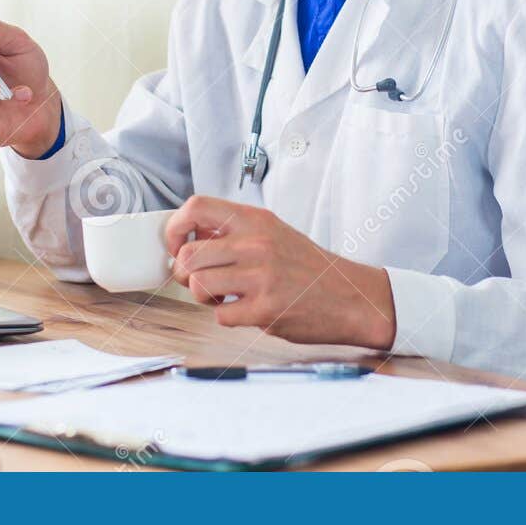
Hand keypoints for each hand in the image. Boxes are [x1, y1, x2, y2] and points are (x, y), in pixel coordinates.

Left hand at [164, 195, 395, 349]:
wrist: (350, 297)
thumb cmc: (308, 267)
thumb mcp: (273, 233)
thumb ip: (235, 232)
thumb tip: (188, 238)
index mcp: (255, 220)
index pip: (196, 207)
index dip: (175, 228)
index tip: (177, 246)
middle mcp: (257, 243)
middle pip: (188, 254)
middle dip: (184, 274)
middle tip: (198, 280)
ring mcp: (262, 276)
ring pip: (198, 285)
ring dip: (203, 297)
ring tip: (223, 296)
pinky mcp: (266, 309)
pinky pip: (221, 315)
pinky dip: (227, 317)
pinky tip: (245, 310)